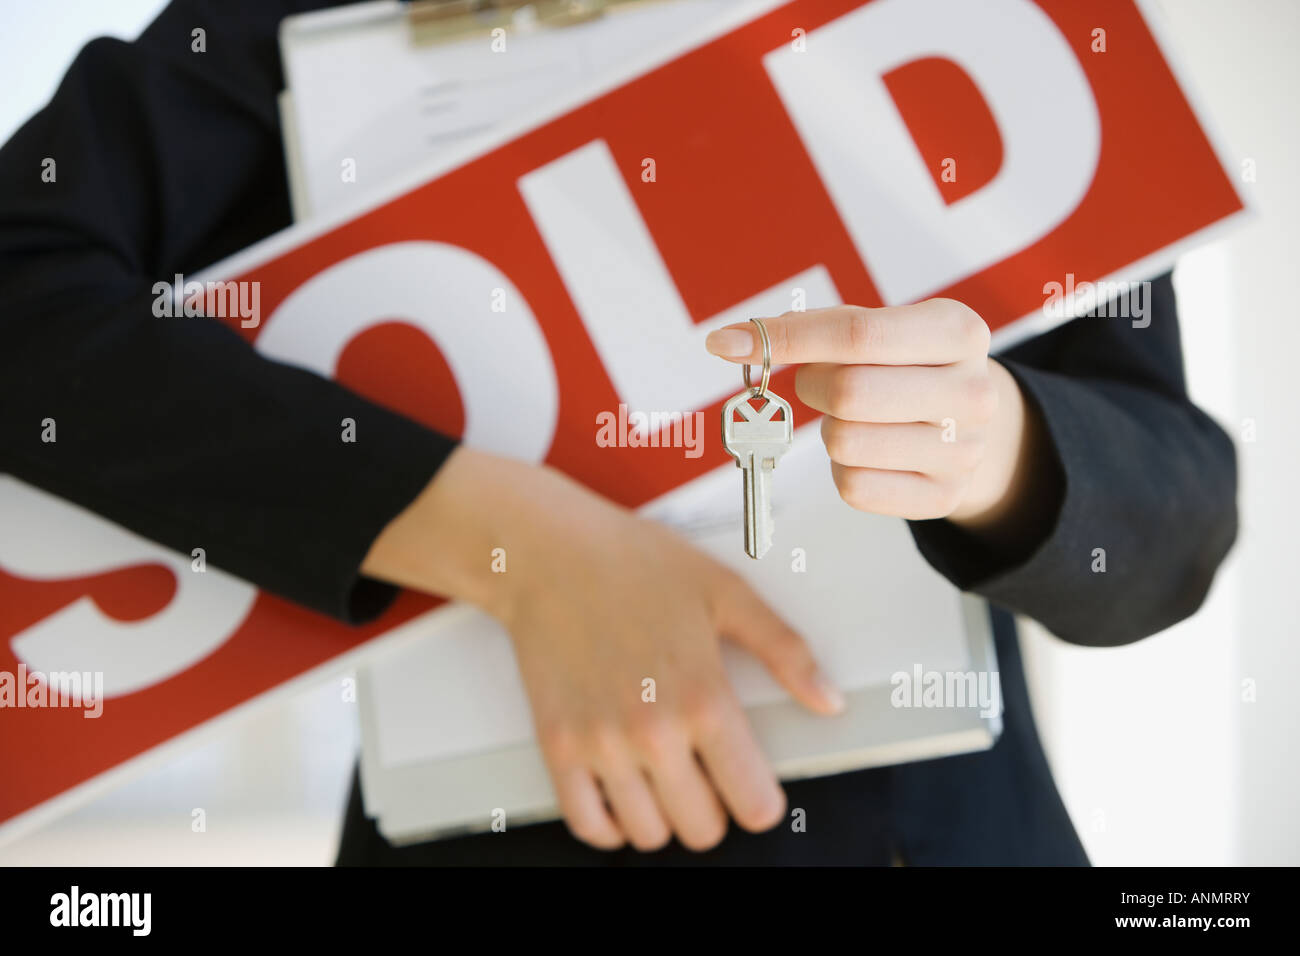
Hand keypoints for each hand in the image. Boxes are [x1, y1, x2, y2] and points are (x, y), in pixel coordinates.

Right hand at [362, 448, 843, 851]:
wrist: (549, 554)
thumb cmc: (636, 564)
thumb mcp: (726, 592)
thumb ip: (785, 651)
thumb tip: (828, 701)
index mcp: (704, 698)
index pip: (754, 805)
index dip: (760, 799)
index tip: (751, 779)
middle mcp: (653, 732)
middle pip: (703, 830)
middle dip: (715, 809)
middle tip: (707, 772)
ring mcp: (600, 744)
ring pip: (649, 835)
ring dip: (664, 815)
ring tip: (665, 775)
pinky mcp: (558, 746)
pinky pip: (588, 824)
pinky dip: (610, 823)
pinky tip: (623, 793)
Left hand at [705, 300, 1038, 534]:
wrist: (971, 422)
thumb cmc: (908, 365)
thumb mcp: (884, 329)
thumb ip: (817, 330)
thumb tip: (735, 342)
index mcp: (958, 332)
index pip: (857, 334)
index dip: (786, 338)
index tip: (727, 343)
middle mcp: (972, 392)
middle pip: (849, 393)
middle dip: (811, 387)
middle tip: (817, 384)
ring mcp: (963, 451)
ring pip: (845, 443)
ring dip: (828, 429)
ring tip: (853, 418)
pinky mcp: (943, 497)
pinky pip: (854, 487)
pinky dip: (842, 468)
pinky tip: (865, 452)